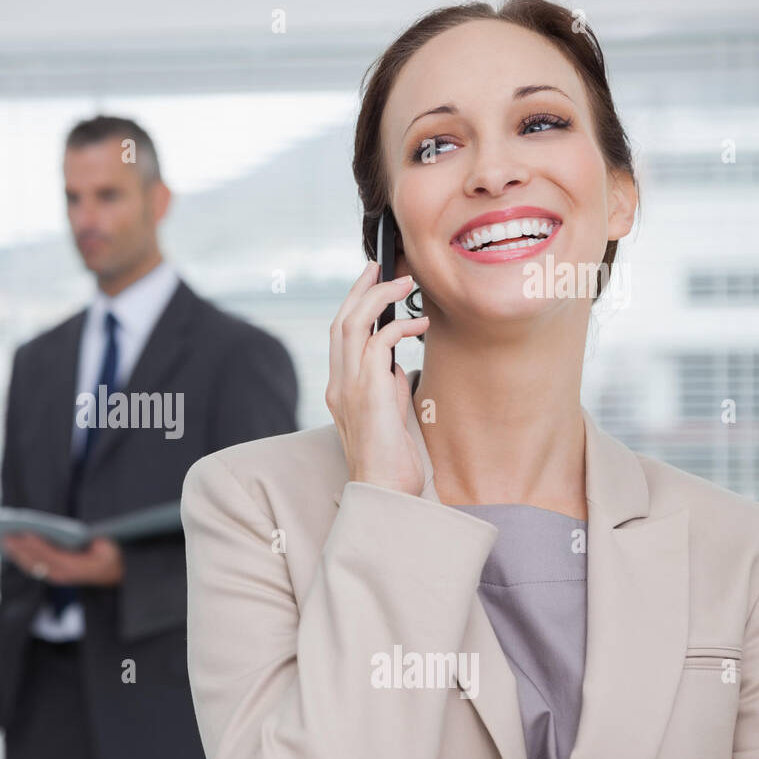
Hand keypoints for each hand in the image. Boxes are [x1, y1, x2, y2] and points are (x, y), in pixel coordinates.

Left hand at [1, 533, 123, 586]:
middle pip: (38, 562)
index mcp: (77, 567)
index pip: (52, 555)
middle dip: (20, 549)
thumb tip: (69, 533)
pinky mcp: (53, 575)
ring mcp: (58, 577)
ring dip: (17, 554)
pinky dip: (21, 557)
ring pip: (33, 566)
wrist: (116, 572)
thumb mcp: (104, 545)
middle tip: (5, 536)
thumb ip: (88, 540)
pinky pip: (34, 566)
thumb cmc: (110, 553)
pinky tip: (12, 548)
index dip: (38, 545)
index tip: (25, 533)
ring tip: (4, 540)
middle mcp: (64, 575)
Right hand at [325, 260, 428, 495]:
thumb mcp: (387, 413)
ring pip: (352, 324)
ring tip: (406, 283)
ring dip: (380, 297)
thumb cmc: (391, 460)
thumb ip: (386, 385)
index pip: (338, 335)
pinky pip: (379, 343)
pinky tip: (421, 325)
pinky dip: (400, 326)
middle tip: (383, 266)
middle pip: (340, 321)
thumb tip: (397, 362)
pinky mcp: (367, 393)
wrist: (384, 491)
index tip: (371, 282)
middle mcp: (338, 385)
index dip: (354, 304)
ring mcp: (348, 388)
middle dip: (361, 288)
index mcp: (339, 389)